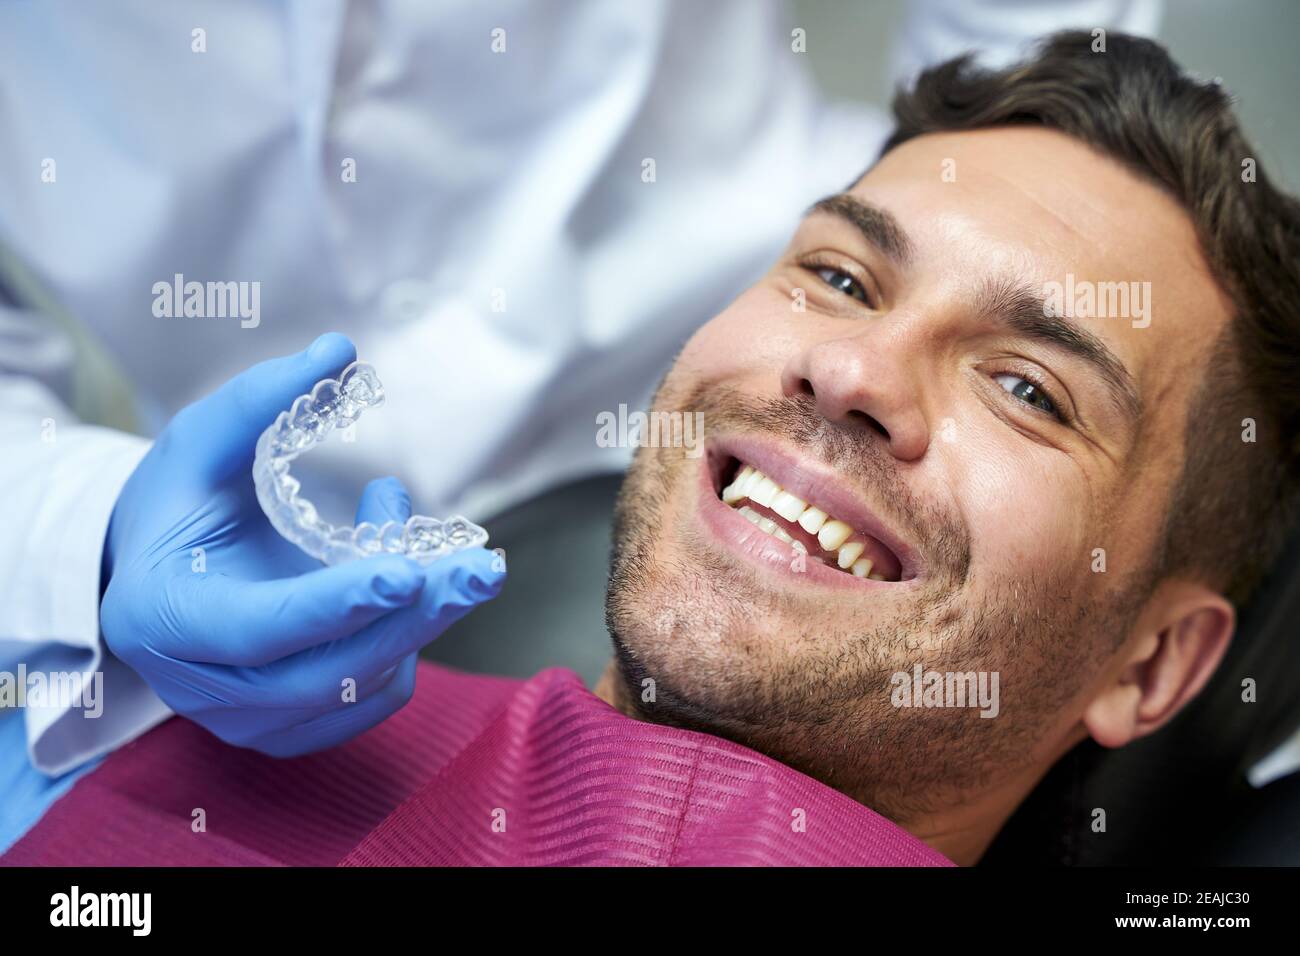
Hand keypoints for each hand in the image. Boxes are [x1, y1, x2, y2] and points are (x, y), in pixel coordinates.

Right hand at [100, 333, 504, 755]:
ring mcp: (248, 720)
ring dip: (417, 617)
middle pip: (325, 671)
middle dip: (413, 617)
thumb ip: (260, 400)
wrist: (164, 573)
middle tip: (483, 568)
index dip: (334, 603)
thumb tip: (339, 350)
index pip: (258, 628)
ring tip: (425, 544)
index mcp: (166, 616)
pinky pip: (375, 696)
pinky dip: (407, 639)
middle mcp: (203, 686)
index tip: (406, 570)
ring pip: (360, 686)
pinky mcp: (292, 728)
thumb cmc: (182, 502)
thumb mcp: (201, 443)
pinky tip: (404, 581)